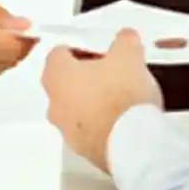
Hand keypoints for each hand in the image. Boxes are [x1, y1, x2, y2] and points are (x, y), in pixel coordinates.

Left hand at [41, 29, 162, 173]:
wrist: (133, 144)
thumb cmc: (122, 97)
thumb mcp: (129, 55)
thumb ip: (124, 41)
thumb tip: (126, 38)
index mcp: (57, 75)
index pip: (58, 53)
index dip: (80, 49)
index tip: (98, 50)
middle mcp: (55, 104)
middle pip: (65, 83)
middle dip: (86, 77)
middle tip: (111, 72)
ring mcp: (67, 131)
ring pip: (76, 109)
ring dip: (93, 103)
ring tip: (121, 99)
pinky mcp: (84, 151)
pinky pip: (89, 132)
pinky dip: (102, 126)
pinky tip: (124, 122)